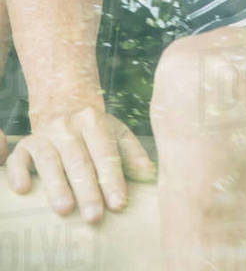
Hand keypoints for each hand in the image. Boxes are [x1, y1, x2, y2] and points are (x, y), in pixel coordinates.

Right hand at [7, 106, 155, 221]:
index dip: (113, 179)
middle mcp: (69, 126)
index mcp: (95, 121)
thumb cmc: (95, 130)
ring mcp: (45, 135)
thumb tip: (149, 174)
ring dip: (57, 186)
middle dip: (88, 190)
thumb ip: (132, 154)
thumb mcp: (116, 133)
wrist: (63, 106)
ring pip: (50, 161)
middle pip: (79, 161)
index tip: (118, 204)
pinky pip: (19, 159)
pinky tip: (24, 189)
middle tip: (94, 216)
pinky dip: (19, 173)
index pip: (106, 153)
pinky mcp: (25, 144)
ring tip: (65, 210)